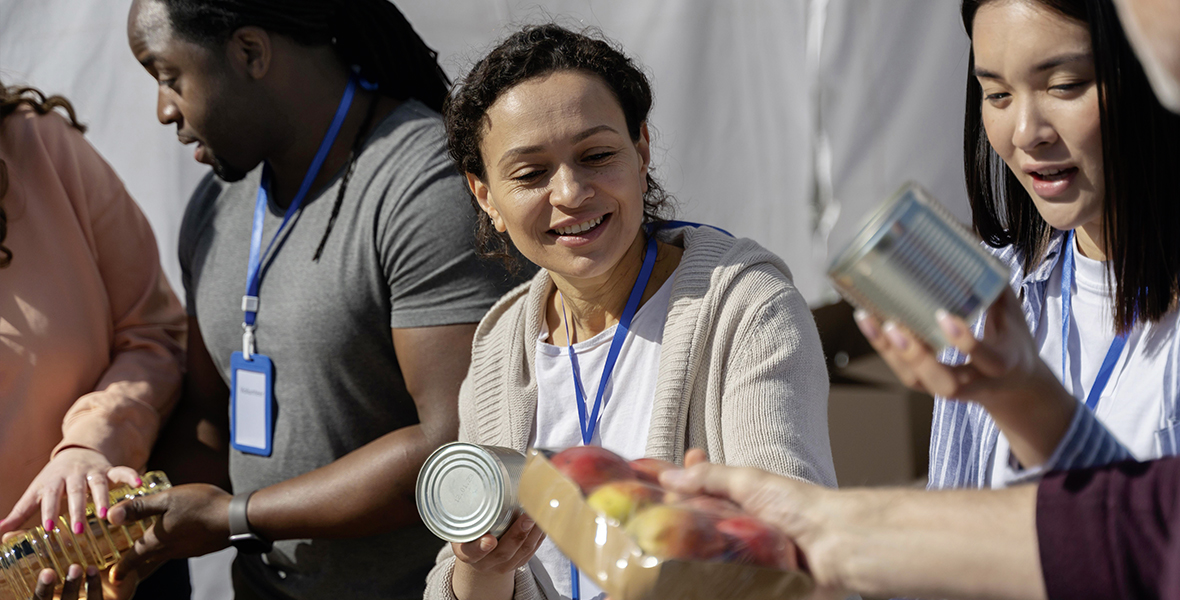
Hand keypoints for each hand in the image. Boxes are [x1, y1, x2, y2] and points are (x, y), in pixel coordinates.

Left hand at [0, 448, 140, 535]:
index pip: (50, 497)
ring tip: (104, 516)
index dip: (50, 511)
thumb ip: (20, 513)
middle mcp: (73, 474)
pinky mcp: (110, 470)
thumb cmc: (54, 479)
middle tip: (78, 530)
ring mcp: (93, 471)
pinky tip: (138, 483)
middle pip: (75, 492)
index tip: (49, 528)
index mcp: (53, 480)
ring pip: (98, 484)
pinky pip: (122, 471)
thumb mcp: (36, 492)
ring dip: (101, 499)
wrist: (76, 453)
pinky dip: (130, 475)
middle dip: (77, 510)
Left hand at [106, 483, 232, 581]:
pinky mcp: (199, 546)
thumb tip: (109, 515)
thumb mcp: (167, 499)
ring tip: (147, 551)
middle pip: (147, 561)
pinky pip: (178, 550)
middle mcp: (170, 549)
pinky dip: (169, 548)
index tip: (113, 577)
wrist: (236, 518)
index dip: (121, 568)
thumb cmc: (201, 506)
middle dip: (135, 565)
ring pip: (163, 556)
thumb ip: (139, 507)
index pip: (133, 558)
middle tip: (125, 568)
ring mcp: (186, 550)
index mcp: (157, 540)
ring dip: (152, 556)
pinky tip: (175, 538)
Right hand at [453, 514, 543, 574]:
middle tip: (527, 518)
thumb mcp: (464, 524)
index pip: (470, 552)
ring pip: (522, 552)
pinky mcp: (519, 563)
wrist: (480, 556)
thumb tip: (483, 475)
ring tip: (540, 516)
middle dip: (517, 535)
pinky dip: (540, 536)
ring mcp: (503, 565)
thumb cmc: (471, 532)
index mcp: (466, 553)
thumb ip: (470, 509)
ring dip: (534, 534)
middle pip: (503, 553)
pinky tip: (545, 521)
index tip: (489, 540)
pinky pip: (532, 551)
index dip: (480, 548)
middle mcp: (485, 563)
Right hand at [660, 450, 844, 594]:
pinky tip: (687, 581)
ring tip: (661, 558)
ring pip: (707, 559)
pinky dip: (707, 583)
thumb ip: (710, 477)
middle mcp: (742, 526)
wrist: (837, 545)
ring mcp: (747, 557)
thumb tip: (672, 476)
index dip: (679, 486)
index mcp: (743, 498)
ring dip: (689, 558)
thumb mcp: (751, 481)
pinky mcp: (754, 583)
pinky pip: (724, 584)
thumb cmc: (801, 508)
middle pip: (699, 526)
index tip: (657, 482)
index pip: (701, 489)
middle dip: (677, 523)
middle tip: (653, 523)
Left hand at [856, 288, 1079, 465]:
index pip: (985, 357)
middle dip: (917, 358)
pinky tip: (869, 323)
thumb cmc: (1012, 343)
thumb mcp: (1014, 315)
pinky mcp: (931, 385)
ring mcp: (950, 388)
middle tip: (894, 327)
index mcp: (1002, 363)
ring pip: (917, 381)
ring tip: (868, 319)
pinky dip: (885, 350)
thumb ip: (995, 287)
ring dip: (890, 352)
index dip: (964, 341)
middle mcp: (975, 382)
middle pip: (945, 384)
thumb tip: (973, 245)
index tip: (943, 315)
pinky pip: (905, 373)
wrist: (1015, 387)